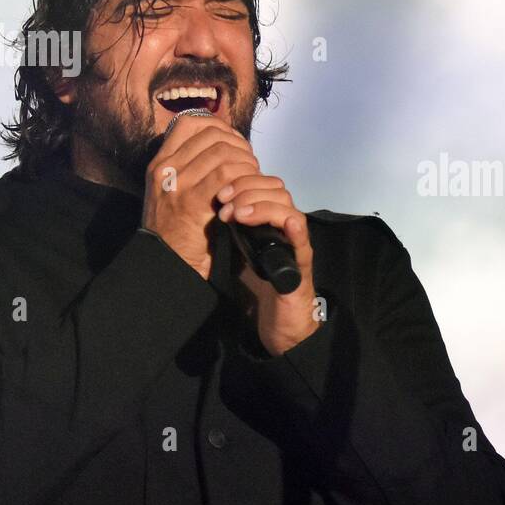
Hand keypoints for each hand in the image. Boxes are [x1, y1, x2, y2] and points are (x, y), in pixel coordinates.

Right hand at [142, 113, 261, 280]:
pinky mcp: (192, 201)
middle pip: (212, 135)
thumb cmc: (177, 230)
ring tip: (251, 178)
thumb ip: (191, 167)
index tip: (234, 143)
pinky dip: (244, 178)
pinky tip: (248, 190)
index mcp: (160, 162)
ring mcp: (177, 183)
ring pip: (223, 152)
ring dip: (245, 162)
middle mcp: (166, 168)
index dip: (219, 126)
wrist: (167, 263)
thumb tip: (226, 145)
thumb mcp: (173, 191)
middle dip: (239, 146)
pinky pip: (227, 175)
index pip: (190, 122)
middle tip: (250, 164)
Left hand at [217, 176, 320, 356]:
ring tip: (238, 215)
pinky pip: (301, 237)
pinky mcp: (301, 263)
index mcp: (267, 222)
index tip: (219, 193)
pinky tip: (281, 221)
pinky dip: (292, 224)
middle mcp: (283, 226)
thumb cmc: (259, 289)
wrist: (279, 323)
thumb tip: (203, 215)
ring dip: (261, 204)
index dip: (240, 181)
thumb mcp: (236, 255)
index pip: (260, 185)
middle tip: (224, 201)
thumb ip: (228, 235)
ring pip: (287, 207)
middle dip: (246, 189)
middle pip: (274, 189)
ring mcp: (294, 242)